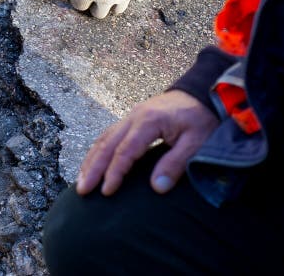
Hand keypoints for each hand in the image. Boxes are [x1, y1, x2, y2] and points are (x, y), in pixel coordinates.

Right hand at [76, 90, 218, 195]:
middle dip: (92, 168)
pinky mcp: (131, 118)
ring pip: (103, 138)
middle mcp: (133, 117)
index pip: (125, 151)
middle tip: (81, 190)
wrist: (202, 92)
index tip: (107, 192)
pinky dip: (97, 151)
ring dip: (91, 160)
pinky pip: (108, 135)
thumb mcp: (197, 142)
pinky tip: (92, 163)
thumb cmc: (201, 118)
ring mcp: (130, 116)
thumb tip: (156, 188)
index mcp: (148, 122)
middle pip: (106, 144)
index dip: (114, 172)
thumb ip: (175, 164)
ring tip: (81, 180)